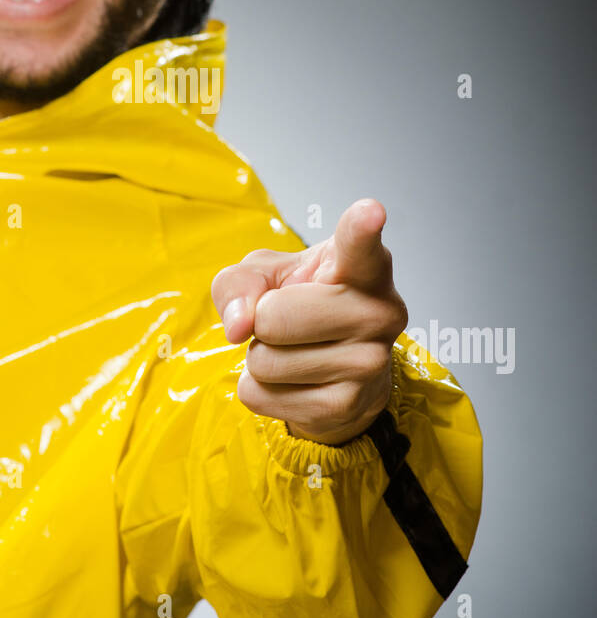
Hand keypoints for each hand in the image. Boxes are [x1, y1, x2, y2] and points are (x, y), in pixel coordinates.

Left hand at [211, 199, 408, 445]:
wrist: (339, 371)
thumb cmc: (303, 304)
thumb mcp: (266, 276)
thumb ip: (239, 282)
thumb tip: (239, 325)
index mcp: (363, 266)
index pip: (360, 244)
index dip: (361, 227)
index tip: (369, 211)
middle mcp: (378, 311)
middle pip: (274, 317)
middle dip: (261, 321)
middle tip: (287, 321)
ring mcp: (370, 362)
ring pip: (265, 361)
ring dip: (261, 359)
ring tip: (295, 350)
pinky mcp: (349, 406)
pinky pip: (262, 396)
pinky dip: (261, 390)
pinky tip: (295, 381)